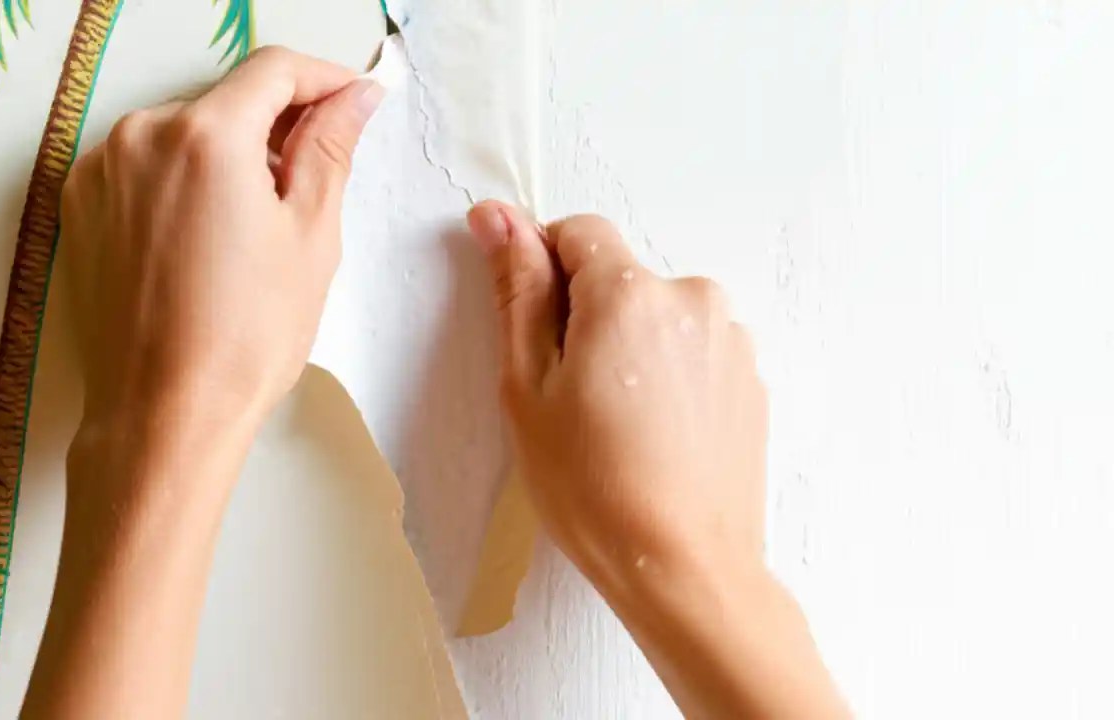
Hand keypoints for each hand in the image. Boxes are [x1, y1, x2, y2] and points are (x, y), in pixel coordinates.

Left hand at [61, 47, 384, 480]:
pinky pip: (147, 166)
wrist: (165, 414)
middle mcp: (140, 136)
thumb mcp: (310, 236)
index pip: (274, 70)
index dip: (324, 78)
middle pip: (226, 100)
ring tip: (260, 222)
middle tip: (317, 176)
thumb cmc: (244, 337)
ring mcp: (101, 170)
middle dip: (277, 124)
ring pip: (186, 133)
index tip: (353, 99)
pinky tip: (211, 237)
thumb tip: (353, 97)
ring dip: (230, 154)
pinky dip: (185, 180)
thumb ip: (329, 148)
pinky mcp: (82, 205)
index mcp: (205, 137)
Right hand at [467, 202, 847, 718]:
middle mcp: (692, 300)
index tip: (531, 319)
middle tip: (568, 394)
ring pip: (657, 316)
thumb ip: (518, 290)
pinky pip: (692, 352)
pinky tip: (652, 435)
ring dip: (630, 347)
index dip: (543, 266)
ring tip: (615, 424)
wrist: (685, 566)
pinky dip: (667, 377)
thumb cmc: (595, 488)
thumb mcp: (529, 386)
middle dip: (587, 316)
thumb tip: (497, 217)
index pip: (578, 231)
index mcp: (630, 294)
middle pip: (620, 277)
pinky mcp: (750, 379)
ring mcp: (730, 340)